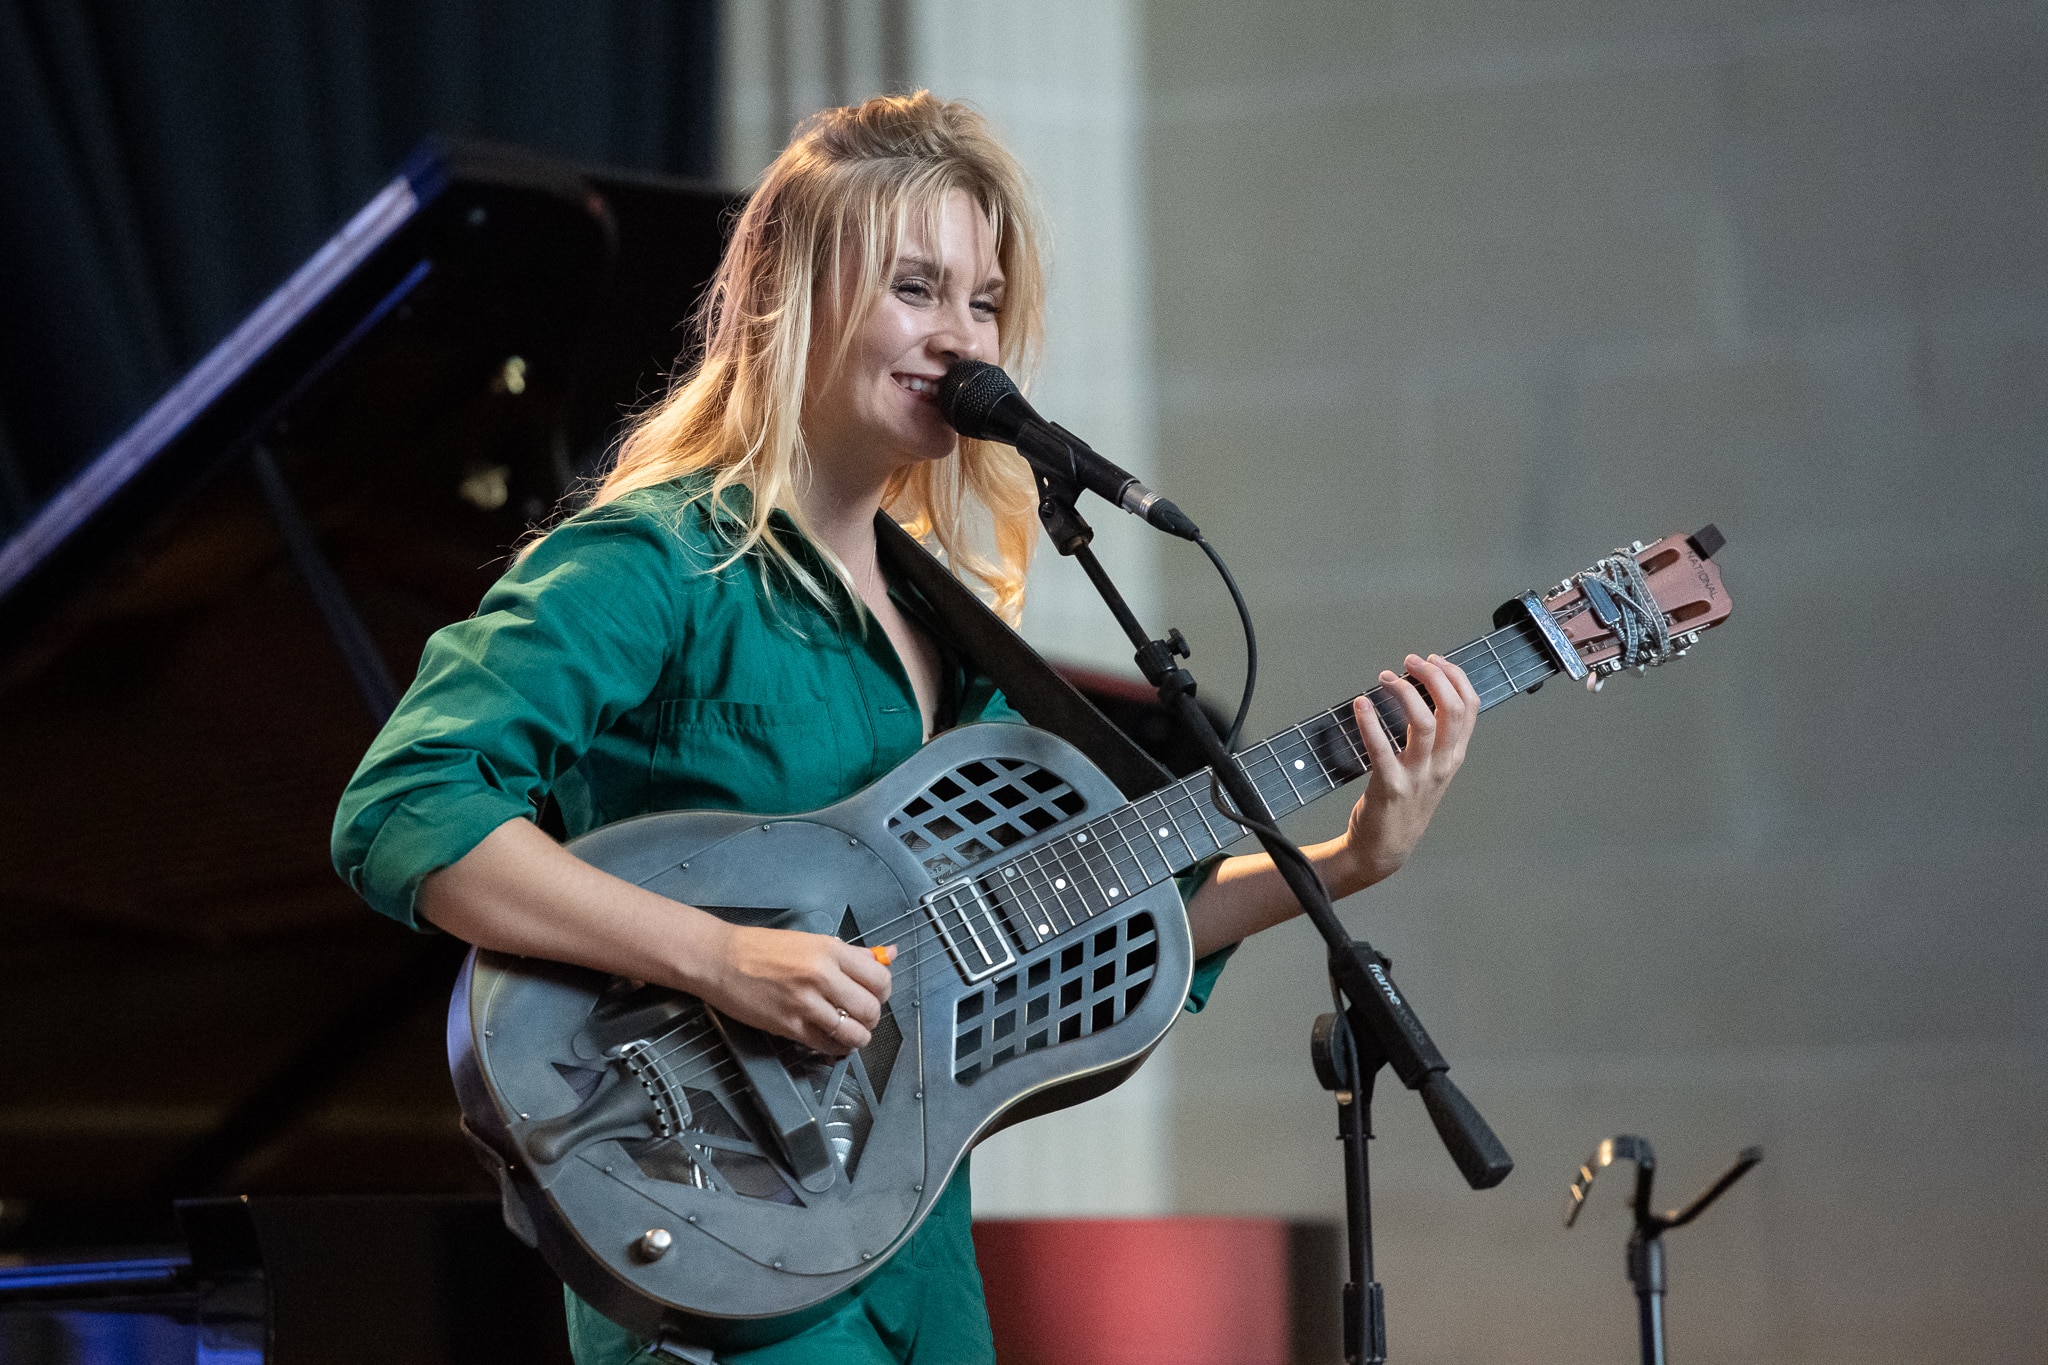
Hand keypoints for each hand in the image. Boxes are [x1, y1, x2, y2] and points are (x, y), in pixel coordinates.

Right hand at [700, 923, 895, 1057]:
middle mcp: (823, 976)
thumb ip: (852, 953)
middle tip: (861, 1014)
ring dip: (857, 1036)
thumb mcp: (812, 941)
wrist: (721, 960)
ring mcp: (806, 1004)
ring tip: (849, 1031)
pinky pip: (828, 1046)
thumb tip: (889, 954)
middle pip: (871, 1008)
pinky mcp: (790, 1026)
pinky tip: (832, 1040)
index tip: (876, 994)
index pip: (880, 978)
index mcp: (831, 950)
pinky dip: (836, 1047)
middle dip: (872, 1017)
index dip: (883, 991)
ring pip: (855, 1033)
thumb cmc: (762, 948)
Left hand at [1337, 653, 1479, 891]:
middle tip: (1410, 662)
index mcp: (1454, 756)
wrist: (1385, 849)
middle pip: (1452, 709)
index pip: (1470, 707)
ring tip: (1385, 677)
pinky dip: (1370, 723)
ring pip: (1423, 724)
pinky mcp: (1390, 787)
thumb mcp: (1431, 769)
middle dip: (1433, 676)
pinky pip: (1382, 749)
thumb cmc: (1405, 803)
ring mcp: (1418, 777)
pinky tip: (1360, 705)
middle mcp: (1442, 764)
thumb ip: (1434, 737)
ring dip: (1403, 693)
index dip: (1454, 676)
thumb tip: (1422, 691)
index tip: (1433, 660)